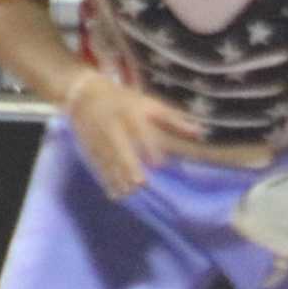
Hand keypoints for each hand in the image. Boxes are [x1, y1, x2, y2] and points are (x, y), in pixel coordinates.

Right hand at [61, 68, 204, 199]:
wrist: (85, 94)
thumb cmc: (126, 101)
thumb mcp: (151, 105)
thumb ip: (175, 121)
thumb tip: (202, 132)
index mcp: (130, 114)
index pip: (139, 131)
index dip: (149, 147)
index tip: (159, 164)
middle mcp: (112, 126)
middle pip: (120, 147)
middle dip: (129, 165)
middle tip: (140, 183)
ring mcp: (98, 137)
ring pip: (108, 160)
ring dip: (118, 177)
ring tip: (129, 194)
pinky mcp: (89, 147)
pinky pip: (97, 165)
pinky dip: (106, 180)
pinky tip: (115, 194)